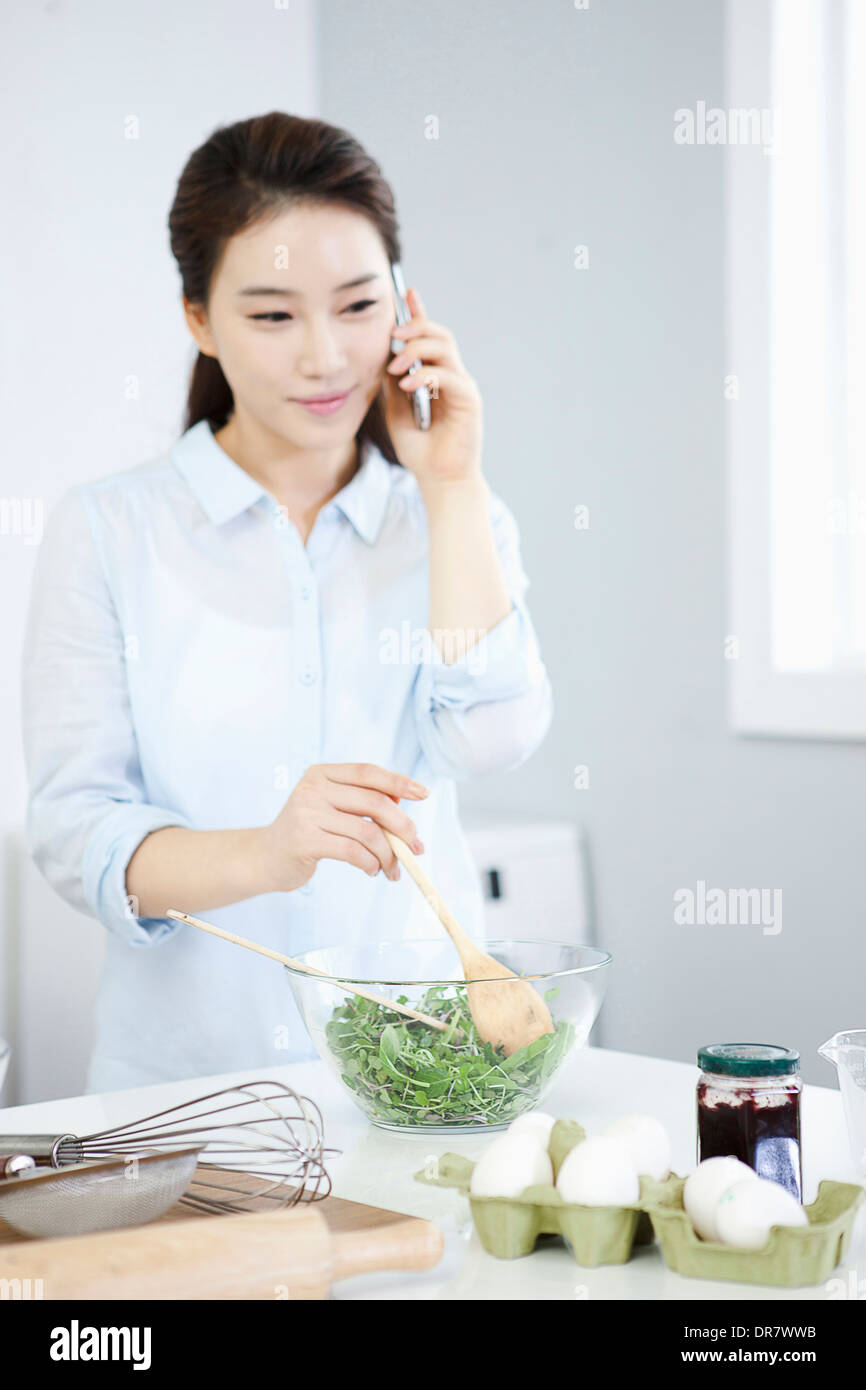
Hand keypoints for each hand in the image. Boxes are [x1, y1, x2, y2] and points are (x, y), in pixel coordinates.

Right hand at [260, 762, 428, 892]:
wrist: (264, 858)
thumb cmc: (307, 832)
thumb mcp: (331, 808)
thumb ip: (361, 801)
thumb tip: (402, 802)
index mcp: (322, 774)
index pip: (368, 772)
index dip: (399, 782)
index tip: (424, 793)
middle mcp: (312, 788)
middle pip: (374, 802)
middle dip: (403, 826)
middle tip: (416, 847)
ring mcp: (306, 813)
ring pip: (368, 831)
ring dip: (388, 854)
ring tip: (390, 868)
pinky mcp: (304, 840)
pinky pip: (354, 851)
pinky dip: (371, 863)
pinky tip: (371, 870)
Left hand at [382, 286, 482, 488]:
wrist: (438, 481)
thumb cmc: (421, 452)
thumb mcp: (397, 412)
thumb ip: (394, 385)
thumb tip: (385, 358)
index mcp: (437, 378)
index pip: (430, 338)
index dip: (419, 313)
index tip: (406, 292)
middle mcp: (453, 378)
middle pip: (440, 335)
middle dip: (416, 327)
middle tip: (392, 334)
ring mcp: (463, 388)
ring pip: (446, 349)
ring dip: (418, 348)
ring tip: (396, 363)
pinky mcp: (469, 402)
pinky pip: (449, 377)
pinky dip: (427, 375)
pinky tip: (408, 384)